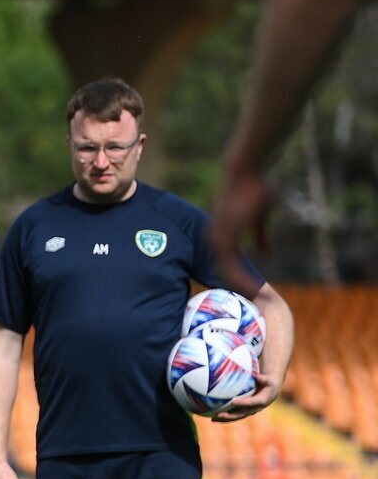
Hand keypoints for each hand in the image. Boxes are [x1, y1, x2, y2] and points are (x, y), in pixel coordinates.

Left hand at [211, 167, 272, 294]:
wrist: (246, 172)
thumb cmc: (254, 189)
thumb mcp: (260, 216)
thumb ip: (259, 234)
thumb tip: (265, 252)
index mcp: (220, 237)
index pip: (226, 266)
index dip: (238, 281)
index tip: (250, 294)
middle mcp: (214, 241)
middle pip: (224, 274)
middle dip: (239, 290)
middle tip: (254, 306)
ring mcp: (217, 240)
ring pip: (226, 274)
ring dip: (243, 289)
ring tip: (258, 302)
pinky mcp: (224, 238)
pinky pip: (231, 266)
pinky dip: (243, 279)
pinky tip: (256, 290)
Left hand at [212, 371, 280, 421]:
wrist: (271, 393)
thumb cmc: (268, 384)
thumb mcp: (268, 380)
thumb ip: (263, 378)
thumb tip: (256, 375)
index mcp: (261, 401)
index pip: (251, 402)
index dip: (243, 403)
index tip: (234, 402)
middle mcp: (255, 409)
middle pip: (242, 414)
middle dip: (231, 415)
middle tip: (220, 414)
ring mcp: (249, 412)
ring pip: (237, 417)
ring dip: (226, 419)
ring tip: (213, 419)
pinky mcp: (245, 413)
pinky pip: (234, 416)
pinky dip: (225, 418)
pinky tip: (213, 418)